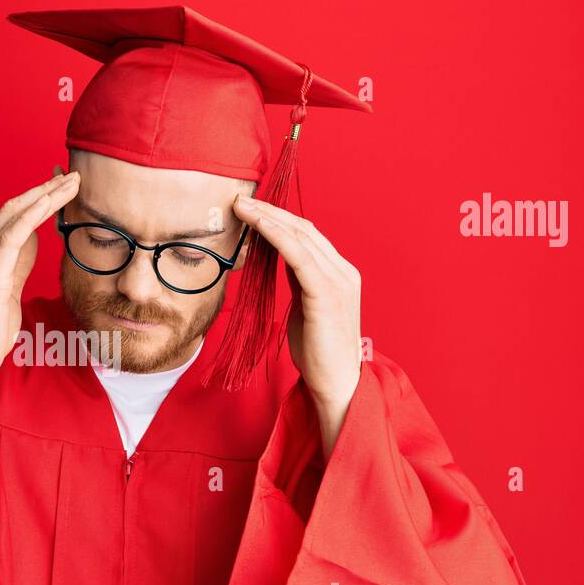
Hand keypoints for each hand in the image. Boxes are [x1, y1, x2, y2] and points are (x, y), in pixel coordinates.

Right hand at [0, 170, 79, 437]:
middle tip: (72, 178)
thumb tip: (34, 238)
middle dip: (43, 190)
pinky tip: (52, 205)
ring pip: (13, 217)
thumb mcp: (8, 288)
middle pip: (11, 209)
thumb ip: (17, 262)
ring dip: (44, 198)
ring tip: (70, 186)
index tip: (60, 186)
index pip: (8, 217)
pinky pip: (12, 237)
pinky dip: (33, 216)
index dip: (35, 198)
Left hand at [232, 195, 361, 454]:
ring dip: (268, 219)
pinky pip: (299, 256)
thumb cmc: (318, 351)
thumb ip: (298, 283)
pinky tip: (257, 227)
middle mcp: (344, 271)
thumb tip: (277, 260)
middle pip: (304, 229)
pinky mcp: (327, 293)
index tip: (250, 210)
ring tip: (241, 208)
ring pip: (301, 237)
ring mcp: (339, 280)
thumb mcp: (305, 308)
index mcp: (339, 274)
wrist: (336, 383)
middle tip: (239, 201)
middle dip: (270, 212)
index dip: (278, 220)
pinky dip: (277, 237)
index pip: (308, 236)